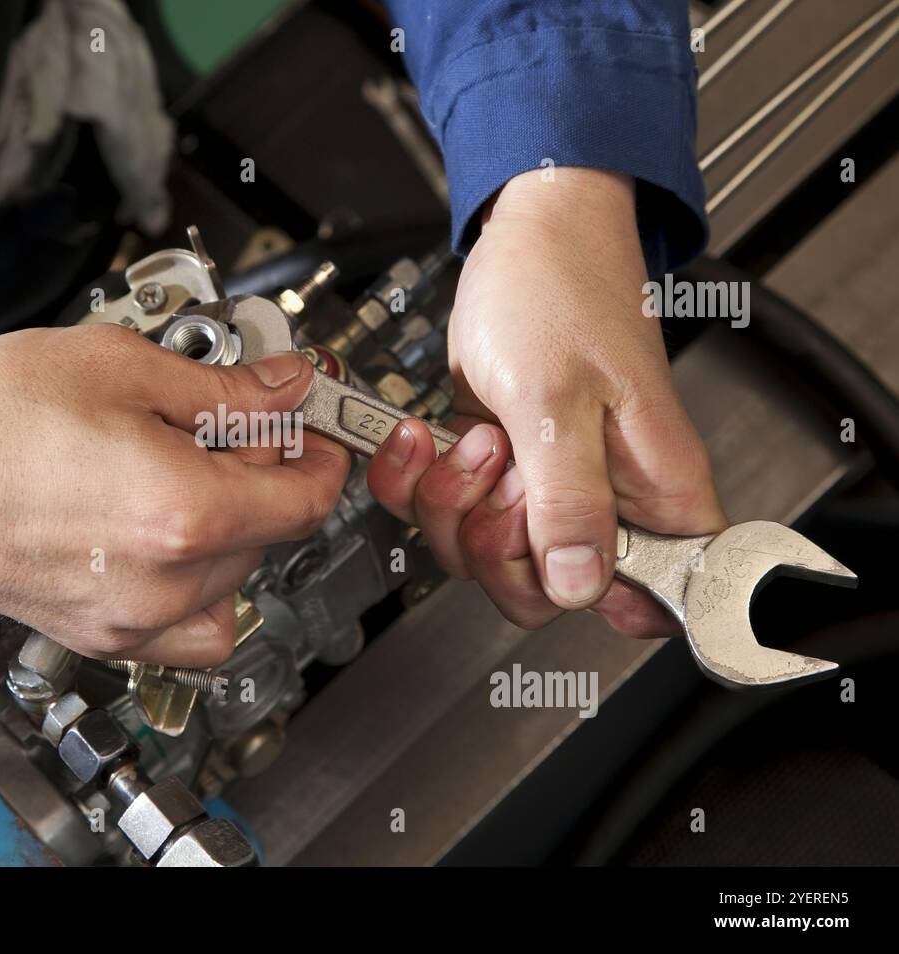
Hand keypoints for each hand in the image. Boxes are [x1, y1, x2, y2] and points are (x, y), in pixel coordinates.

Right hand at [0, 324, 349, 665]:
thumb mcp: (117, 364)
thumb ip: (223, 388)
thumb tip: (287, 389)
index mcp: (182, 509)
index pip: (309, 495)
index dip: (320, 448)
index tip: (307, 420)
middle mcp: (166, 581)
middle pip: (274, 531)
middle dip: (266, 470)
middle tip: (225, 421)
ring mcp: (132, 620)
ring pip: (239, 577)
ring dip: (233, 524)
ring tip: (178, 471)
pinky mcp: (100, 637)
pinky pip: (192, 628)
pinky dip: (201, 587)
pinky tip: (164, 537)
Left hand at [368, 167, 726, 636]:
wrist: (527, 231)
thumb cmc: (559, 287)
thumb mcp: (556, 398)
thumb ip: (570, 500)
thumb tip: (579, 586)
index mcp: (655, 491)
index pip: (653, 596)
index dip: (596, 599)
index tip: (547, 558)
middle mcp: (606, 498)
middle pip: (540, 586)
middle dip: (492, 539)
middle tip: (499, 472)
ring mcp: (548, 483)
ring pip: (483, 550)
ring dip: (449, 500)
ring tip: (472, 435)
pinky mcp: (500, 464)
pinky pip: (449, 508)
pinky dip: (422, 480)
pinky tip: (433, 435)